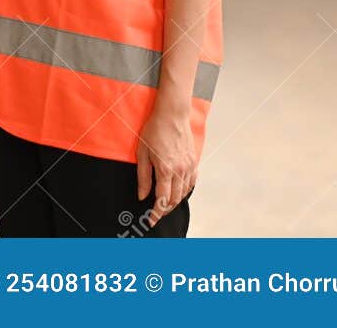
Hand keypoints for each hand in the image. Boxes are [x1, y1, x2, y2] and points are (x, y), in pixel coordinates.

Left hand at [136, 101, 196, 228]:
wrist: (172, 115)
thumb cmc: (154, 131)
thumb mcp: (142, 153)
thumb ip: (143, 177)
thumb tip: (142, 196)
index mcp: (165, 170)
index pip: (162, 199)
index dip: (156, 213)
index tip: (151, 221)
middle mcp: (180, 171)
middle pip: (174, 199)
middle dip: (165, 210)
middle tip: (156, 214)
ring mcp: (189, 167)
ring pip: (184, 193)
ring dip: (174, 201)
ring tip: (164, 205)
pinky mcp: (194, 162)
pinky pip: (191, 183)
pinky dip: (184, 191)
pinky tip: (177, 192)